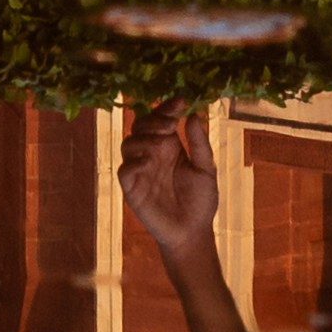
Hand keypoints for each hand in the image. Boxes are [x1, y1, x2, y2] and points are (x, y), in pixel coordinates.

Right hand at [118, 108, 220, 266]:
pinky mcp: (133, 189)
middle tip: (171, 122)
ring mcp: (140, 171)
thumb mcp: (206, 169)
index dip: (168, 107)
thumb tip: (193, 115)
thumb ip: (199, 144)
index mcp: (169, 146)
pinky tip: (149, 161)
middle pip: (141, 126)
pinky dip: (134, 162)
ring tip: (162, 143)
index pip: (162, 119)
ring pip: (128, 144)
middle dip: (154, 119)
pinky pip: (125, 171)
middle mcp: (151, 154)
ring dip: (144, 138)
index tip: (182, 99)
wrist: (194, 232)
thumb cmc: (201, 201)